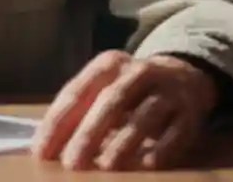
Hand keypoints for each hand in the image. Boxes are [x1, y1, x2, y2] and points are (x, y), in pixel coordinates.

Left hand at [32, 50, 218, 170]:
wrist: (184, 77)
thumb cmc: (129, 91)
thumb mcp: (104, 88)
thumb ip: (79, 111)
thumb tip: (45, 147)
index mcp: (109, 64)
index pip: (77, 91)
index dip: (59, 123)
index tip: (43, 153)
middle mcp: (139, 72)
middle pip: (111, 102)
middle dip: (89, 134)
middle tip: (71, 164)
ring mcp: (168, 91)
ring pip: (144, 117)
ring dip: (123, 144)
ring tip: (105, 168)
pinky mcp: (189, 113)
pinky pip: (175, 133)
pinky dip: (160, 151)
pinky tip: (145, 167)